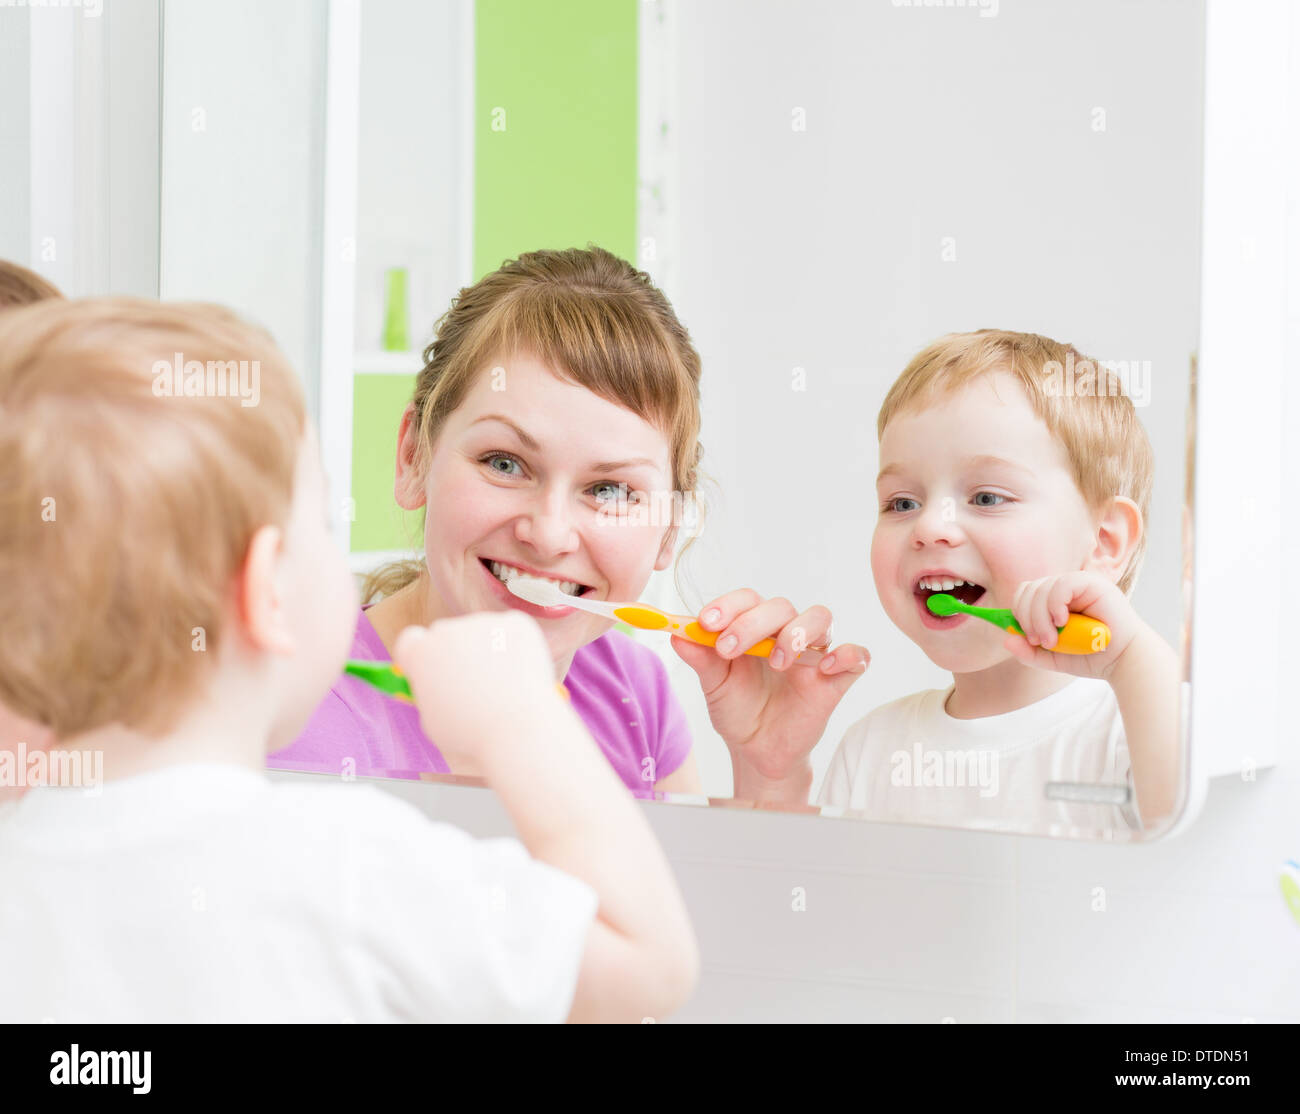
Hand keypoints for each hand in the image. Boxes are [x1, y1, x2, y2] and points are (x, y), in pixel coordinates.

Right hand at [392, 611, 562, 770]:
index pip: (412, 641)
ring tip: (503, 688)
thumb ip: (430, 694)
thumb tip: (436, 683)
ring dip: (488, 651)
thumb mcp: (432, 719)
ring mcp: (482, 622)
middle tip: (476, 684)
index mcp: (419, 652)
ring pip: (482, 634)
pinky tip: (520, 674)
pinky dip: (516, 647)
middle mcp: (447, 630)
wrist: (517, 731)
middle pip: (447, 635)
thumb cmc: (471, 734)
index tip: (433, 670)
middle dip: (456, 653)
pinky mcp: (515, 622)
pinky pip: (511, 631)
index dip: (422, 656)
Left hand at [670, 589, 868, 784]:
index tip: (706, 623)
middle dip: (753, 623)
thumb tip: (677, 633)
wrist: (757, 751)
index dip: (729, 605)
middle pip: (781, 606)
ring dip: (797, 633)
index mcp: (755, 627)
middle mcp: (786, 632)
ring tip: (778, 661)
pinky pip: (856, 656)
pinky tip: (824, 667)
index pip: (748, 599)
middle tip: (729, 649)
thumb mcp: (714, 686)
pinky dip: (847, 654)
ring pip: (820, 618)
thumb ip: (700, 658)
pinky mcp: (836, 679)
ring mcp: (813, 654)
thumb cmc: (737, 710)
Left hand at [1002, 571, 1142, 680]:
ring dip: (1039, 618)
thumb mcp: (1052, 657)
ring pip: (1041, 589)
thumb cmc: (1092, 656)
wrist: (1124, 661)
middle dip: (1026, 618)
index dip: (1018, 613)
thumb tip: (1007, 639)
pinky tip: (1063, 621)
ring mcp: (1079, 584)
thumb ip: (1029, 651)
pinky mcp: (1092, 583)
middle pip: (1028, 590)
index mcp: (1054, 600)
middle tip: (1039, 641)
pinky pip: (1062, 585)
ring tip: (1052, 639)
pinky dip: (1055, 605)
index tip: (1026, 638)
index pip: (1025, 594)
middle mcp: (1065, 588)